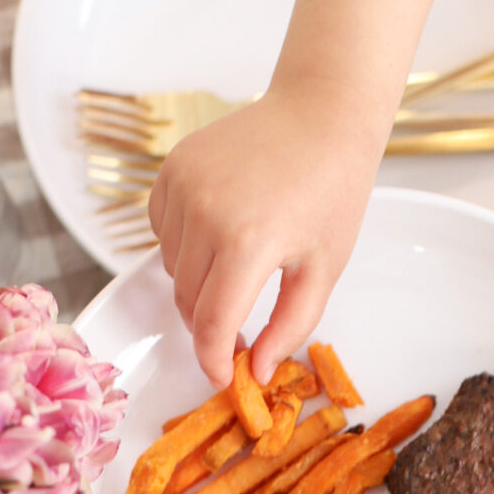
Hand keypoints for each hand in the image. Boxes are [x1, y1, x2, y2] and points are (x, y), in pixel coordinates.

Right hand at [148, 82, 380, 387]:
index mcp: (248, 242)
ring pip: (171, 269)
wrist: (320, 116)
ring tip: (238, 273)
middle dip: (209, 327)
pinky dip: (183, 248)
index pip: (211, 324)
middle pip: (187, 301)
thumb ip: (288, 327)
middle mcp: (206, 212)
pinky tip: (218, 238)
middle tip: (238, 333)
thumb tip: (255, 369)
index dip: (213, 360)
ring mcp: (183, 185)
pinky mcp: (172, 168)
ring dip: (197, 286)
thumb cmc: (331, 194)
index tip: (223, 376)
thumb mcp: (323, 271)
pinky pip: (162, 231)